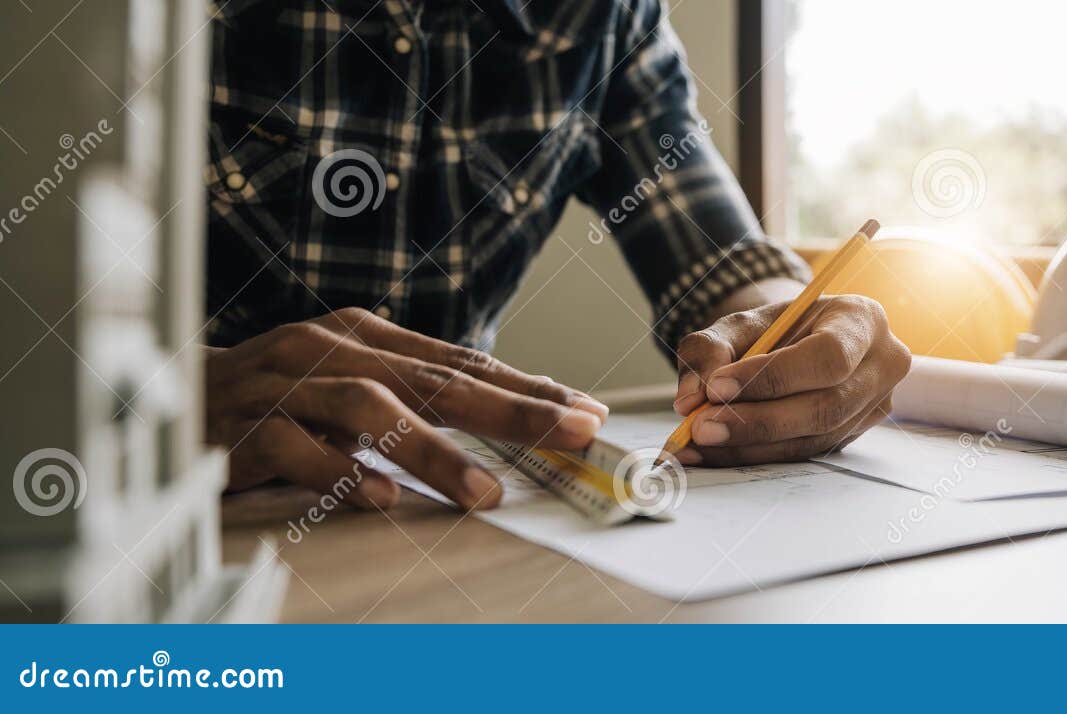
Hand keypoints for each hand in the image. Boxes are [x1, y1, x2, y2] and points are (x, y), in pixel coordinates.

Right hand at [206, 307, 606, 509]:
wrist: (169, 393)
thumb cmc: (279, 390)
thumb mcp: (352, 374)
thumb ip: (418, 388)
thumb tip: (512, 404)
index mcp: (366, 335)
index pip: (462, 363)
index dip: (528, 387)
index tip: (586, 412)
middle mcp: (330, 350)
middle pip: (433, 379)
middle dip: (510, 408)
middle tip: (568, 432)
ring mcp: (287, 388)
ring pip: (369, 410)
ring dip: (432, 451)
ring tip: (483, 490)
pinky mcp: (245, 430)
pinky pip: (297, 452)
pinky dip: (340, 474)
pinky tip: (381, 498)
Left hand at [672, 294, 910, 465]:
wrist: (802, 341)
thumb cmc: (778, 328)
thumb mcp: (741, 323)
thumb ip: (710, 349)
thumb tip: (691, 398)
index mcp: (862, 320)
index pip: (828, 356)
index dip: (773, 376)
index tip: (717, 387)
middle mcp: (882, 365)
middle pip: (826, 406)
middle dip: (758, 421)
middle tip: (701, 427)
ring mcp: (874, 407)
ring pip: (815, 438)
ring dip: (752, 446)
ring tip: (699, 443)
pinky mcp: (854, 436)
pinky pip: (806, 454)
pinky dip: (756, 456)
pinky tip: (714, 452)